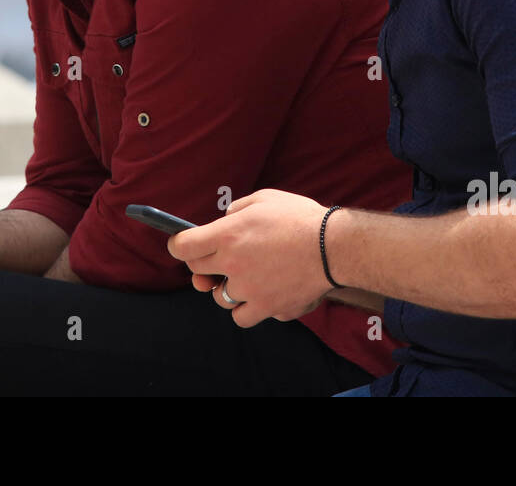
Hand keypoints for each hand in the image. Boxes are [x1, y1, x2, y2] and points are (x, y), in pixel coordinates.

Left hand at [168, 189, 333, 327]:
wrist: (336, 247)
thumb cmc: (301, 218)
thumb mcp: (264, 199)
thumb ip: (236, 210)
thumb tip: (223, 221)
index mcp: (228, 236)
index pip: (183, 247)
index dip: (179, 245)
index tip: (182, 245)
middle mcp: (233, 266)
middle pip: (198, 274)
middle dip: (204, 266)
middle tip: (218, 261)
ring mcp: (250, 291)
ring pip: (221, 300)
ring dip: (228, 290)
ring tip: (247, 278)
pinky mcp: (269, 309)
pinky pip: (246, 316)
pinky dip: (251, 308)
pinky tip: (263, 294)